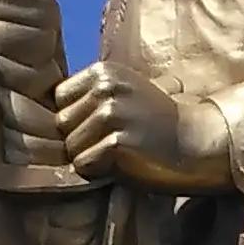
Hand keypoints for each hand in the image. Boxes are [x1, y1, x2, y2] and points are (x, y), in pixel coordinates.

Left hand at [60, 62, 231, 189]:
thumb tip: (46, 112)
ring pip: (71, 148)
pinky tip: (126, 164)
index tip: (101, 127)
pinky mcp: (118, 143)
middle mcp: (105, 88)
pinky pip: (85, 165)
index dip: (75, 119)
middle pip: (61, 125)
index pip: (59, 99)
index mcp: (104, 72)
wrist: (197, 144)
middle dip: (81, 140)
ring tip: (121, 154)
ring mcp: (112, 114)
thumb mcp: (125, 94)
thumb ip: (92, 96)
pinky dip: (100, 172)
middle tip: (114, 143)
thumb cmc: (157, 126)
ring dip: (91, 158)